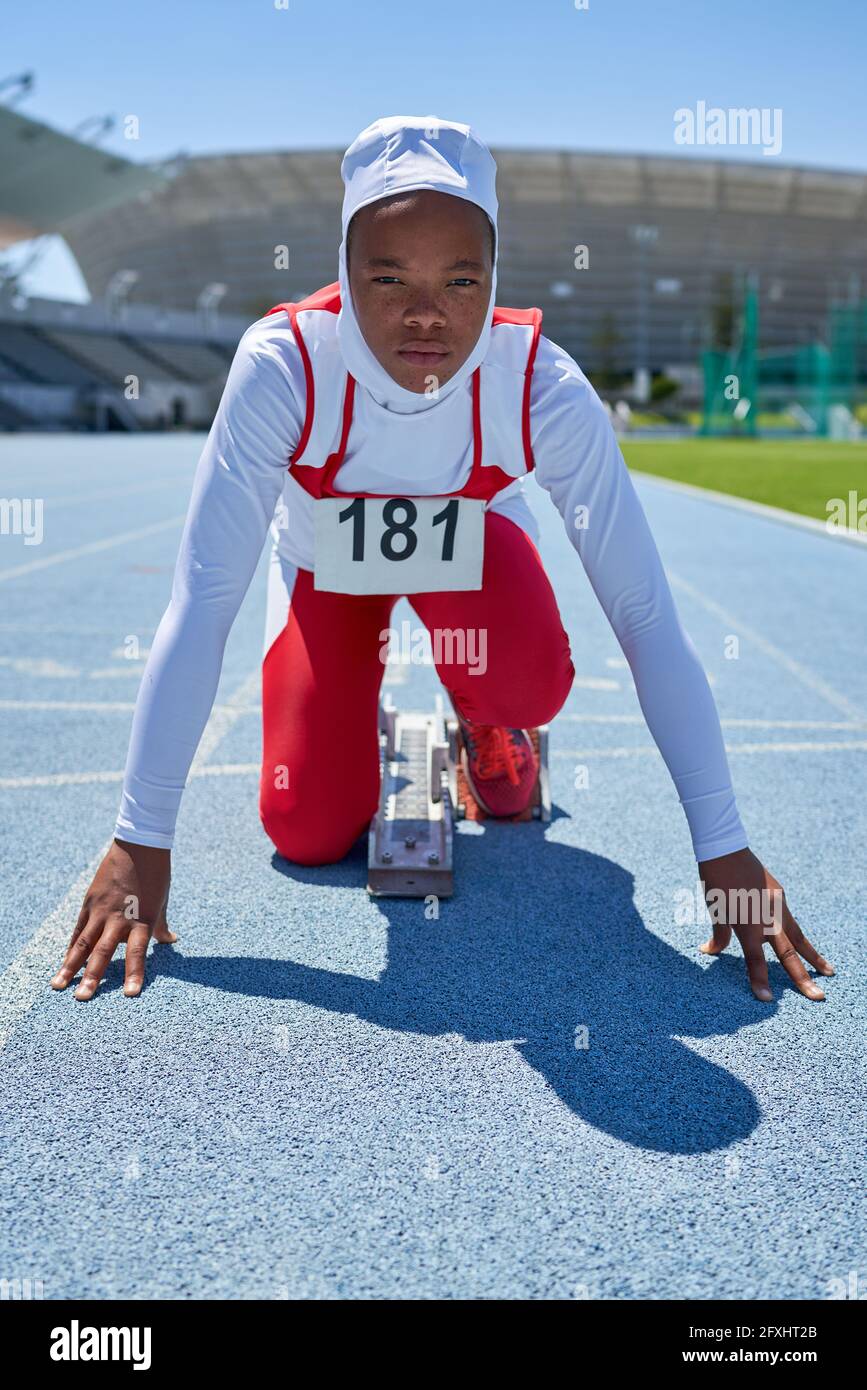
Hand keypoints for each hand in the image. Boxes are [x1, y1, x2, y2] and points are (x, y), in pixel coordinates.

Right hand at [50, 839, 175, 1000]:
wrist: (139, 846)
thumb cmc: (156, 876)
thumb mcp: (162, 902)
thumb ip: (162, 926)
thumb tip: (171, 940)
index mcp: (143, 921)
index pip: (137, 953)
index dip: (134, 974)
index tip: (130, 995)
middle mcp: (120, 919)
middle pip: (103, 952)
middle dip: (92, 977)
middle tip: (82, 998)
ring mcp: (102, 911)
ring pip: (83, 943)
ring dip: (70, 966)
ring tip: (58, 985)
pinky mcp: (90, 902)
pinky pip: (79, 929)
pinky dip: (71, 947)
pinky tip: (65, 962)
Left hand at [697, 847, 833, 1001]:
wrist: (725, 849)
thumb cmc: (715, 882)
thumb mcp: (714, 911)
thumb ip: (719, 935)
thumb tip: (710, 950)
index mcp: (747, 925)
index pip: (755, 960)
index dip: (759, 980)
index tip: (766, 999)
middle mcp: (766, 917)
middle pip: (788, 953)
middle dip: (803, 977)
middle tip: (819, 997)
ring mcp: (777, 905)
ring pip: (797, 935)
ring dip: (812, 955)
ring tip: (828, 971)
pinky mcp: (779, 893)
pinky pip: (788, 918)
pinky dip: (794, 932)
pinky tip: (799, 942)